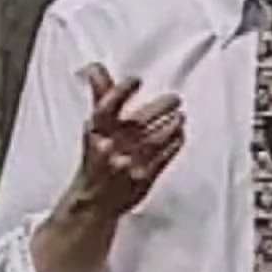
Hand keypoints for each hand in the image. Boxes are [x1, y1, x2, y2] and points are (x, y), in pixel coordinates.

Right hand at [72, 63, 184, 217]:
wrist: (92, 202)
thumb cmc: (95, 159)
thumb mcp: (95, 127)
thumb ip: (100, 96)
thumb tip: (94, 68)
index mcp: (96, 132)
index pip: (105, 107)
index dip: (121, 91)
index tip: (136, 80)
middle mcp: (109, 148)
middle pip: (138, 122)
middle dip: (160, 108)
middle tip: (175, 98)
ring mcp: (125, 165)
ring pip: (154, 141)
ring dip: (170, 126)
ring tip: (180, 118)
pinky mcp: (140, 180)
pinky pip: (162, 160)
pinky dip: (173, 146)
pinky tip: (179, 136)